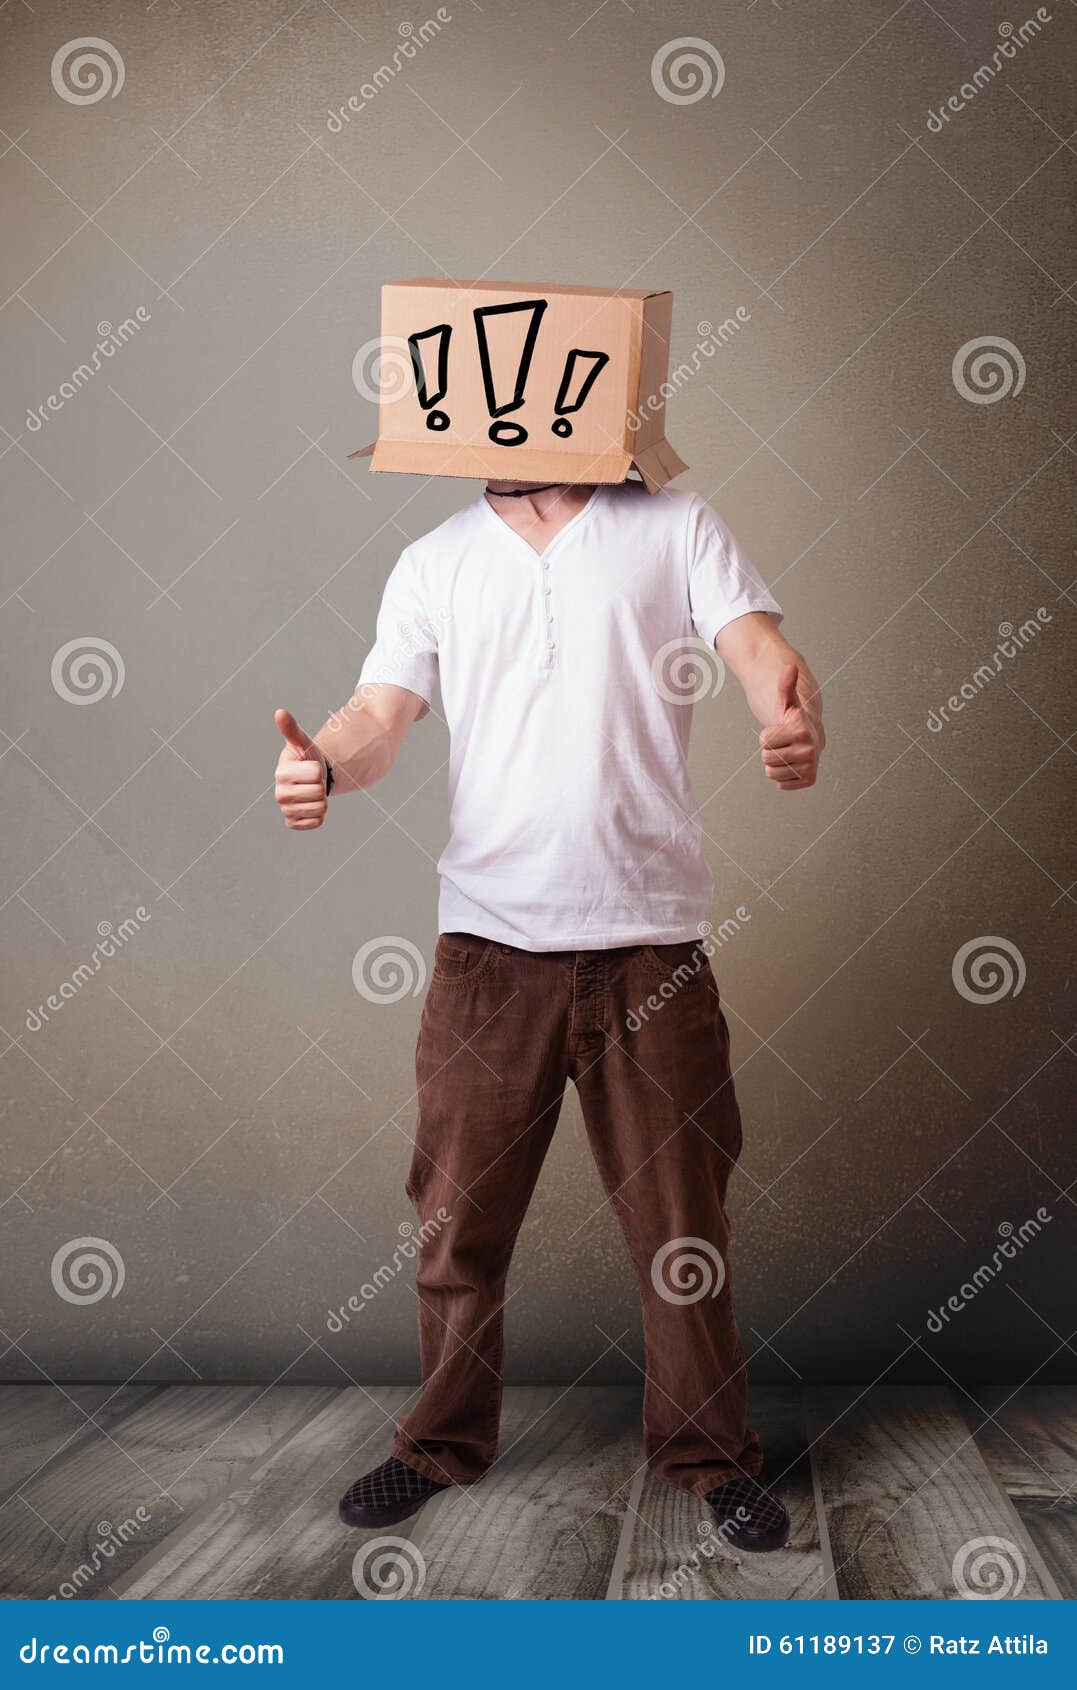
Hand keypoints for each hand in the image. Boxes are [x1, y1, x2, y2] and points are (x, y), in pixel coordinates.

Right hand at [274, 708, 327, 829]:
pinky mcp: (293, 823)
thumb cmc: (306, 758)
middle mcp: (280, 794)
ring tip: (312, 791)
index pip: (316, 773)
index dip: (319, 769)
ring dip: (322, 800)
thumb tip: (280, 712)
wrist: (309, 780)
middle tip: (312, 781)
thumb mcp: (302, 743)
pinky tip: (311, 804)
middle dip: (321, 786)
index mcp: (281, 773)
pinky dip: (319, 814)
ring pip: (320, 809)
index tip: (310, 767)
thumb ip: (291, 729)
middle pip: (319, 793)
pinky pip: (317, 822)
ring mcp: (286, 810)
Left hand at [759, 664, 822, 792]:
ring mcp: (811, 766)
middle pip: (766, 758)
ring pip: (771, 773)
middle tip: (782, 742)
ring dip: (774, 764)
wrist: (808, 732)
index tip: (780, 728)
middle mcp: (810, 749)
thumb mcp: (786, 699)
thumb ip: (786, 684)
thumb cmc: (792, 716)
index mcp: (802, 730)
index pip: (764, 741)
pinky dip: (781, 776)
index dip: (766, 735)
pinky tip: (790, 764)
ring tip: (785, 752)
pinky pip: (781, 785)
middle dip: (769, 750)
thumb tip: (789, 666)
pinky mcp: (809, 779)